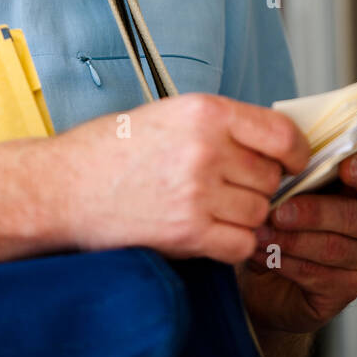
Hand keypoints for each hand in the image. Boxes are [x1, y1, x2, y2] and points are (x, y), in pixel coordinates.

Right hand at [54, 94, 310, 264]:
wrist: (61, 187)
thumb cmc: (110, 151)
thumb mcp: (169, 115)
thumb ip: (221, 126)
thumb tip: (275, 144)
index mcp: (205, 112)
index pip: (282, 133)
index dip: (295, 152)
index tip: (291, 162)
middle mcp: (206, 149)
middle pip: (271, 177)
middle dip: (257, 186)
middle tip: (226, 188)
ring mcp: (198, 192)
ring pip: (259, 212)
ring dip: (243, 216)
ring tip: (208, 208)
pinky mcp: (187, 232)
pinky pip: (242, 245)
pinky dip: (232, 245)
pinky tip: (208, 233)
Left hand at [241, 149, 356, 332]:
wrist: (274, 275)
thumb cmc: (289, 220)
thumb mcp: (294, 191)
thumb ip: (298, 176)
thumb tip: (279, 164)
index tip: (347, 166)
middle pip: (352, 216)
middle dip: (312, 213)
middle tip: (278, 212)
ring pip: (332, 248)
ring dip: (291, 241)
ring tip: (260, 233)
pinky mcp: (347, 290)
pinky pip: (316, 274)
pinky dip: (283, 262)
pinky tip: (261, 253)